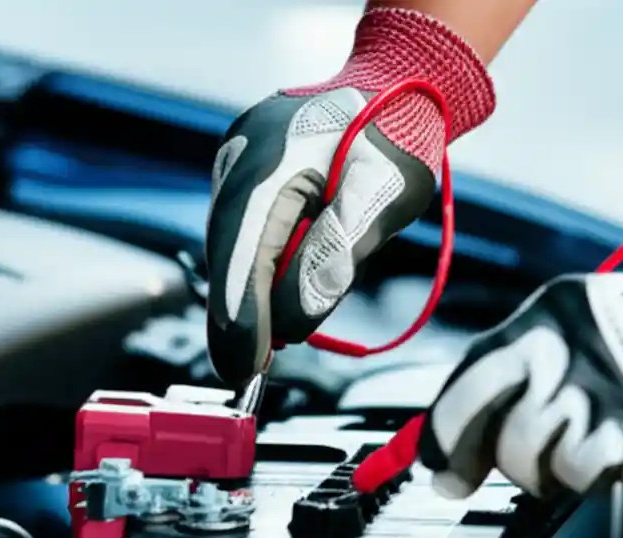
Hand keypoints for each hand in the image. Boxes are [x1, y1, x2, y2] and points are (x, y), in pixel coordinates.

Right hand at [203, 7, 495, 386]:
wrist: (395, 82)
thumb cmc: (396, 134)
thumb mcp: (381, 199)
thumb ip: (335, 258)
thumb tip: (291, 320)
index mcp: (272, 160)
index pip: (244, 252)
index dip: (240, 316)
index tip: (244, 366)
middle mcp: (242, 158)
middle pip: (227, 253)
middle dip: (236, 315)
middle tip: (246, 370)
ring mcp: (238, 163)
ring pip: (231, 245)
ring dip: (244, 296)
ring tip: (261, 346)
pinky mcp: (246, 172)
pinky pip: (242, 231)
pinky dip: (253, 269)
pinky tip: (269, 300)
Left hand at [415, 252, 622, 499]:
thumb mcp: (556, 318)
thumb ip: (493, 372)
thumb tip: (435, 453)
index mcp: (541, 329)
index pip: (469, 391)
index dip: (447, 439)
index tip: (441, 474)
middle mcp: (573, 369)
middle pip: (513, 446)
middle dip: (522, 458)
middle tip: (552, 441)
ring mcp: (618, 412)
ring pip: (562, 475)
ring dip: (581, 464)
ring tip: (611, 428)